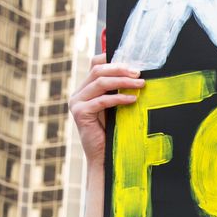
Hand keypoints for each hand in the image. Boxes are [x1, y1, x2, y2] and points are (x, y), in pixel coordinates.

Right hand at [68, 53, 144, 172]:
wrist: (104, 156)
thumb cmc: (112, 132)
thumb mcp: (115, 107)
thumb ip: (117, 91)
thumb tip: (136, 73)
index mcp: (85, 89)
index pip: (95, 65)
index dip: (112, 59)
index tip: (133, 62)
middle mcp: (78, 94)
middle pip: (98, 70)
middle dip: (120, 69)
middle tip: (139, 73)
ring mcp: (76, 103)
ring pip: (100, 82)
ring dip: (123, 81)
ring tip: (140, 84)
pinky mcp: (79, 113)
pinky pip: (102, 100)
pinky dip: (119, 98)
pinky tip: (132, 99)